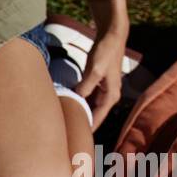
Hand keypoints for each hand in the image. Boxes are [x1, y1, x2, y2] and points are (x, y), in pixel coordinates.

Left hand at [76, 0, 130, 129]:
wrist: (112, 34)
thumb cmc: (106, 51)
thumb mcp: (94, 70)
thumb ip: (85, 87)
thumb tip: (74, 99)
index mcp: (110, 97)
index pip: (96, 120)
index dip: (86, 131)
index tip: (74, 141)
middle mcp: (108, 97)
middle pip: (92, 116)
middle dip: (80, 124)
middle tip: (65, 136)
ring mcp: (102, 90)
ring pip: (88, 108)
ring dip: (78, 113)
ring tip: (64, 125)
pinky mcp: (96, 84)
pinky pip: (86, 98)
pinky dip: (77, 103)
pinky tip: (66, 107)